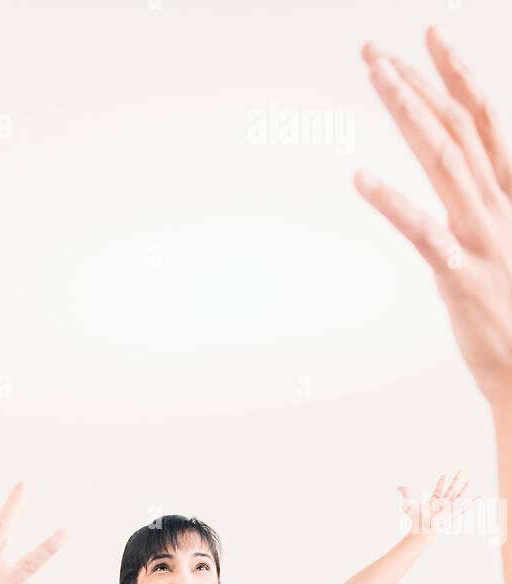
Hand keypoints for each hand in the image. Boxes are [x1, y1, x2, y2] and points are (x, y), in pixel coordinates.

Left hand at [357, 30, 511, 406]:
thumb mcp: (507, 242)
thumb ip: (490, 200)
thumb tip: (470, 171)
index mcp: (511, 195)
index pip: (483, 118)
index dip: (456, 74)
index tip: (428, 34)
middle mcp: (499, 206)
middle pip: (456, 128)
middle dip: (415, 83)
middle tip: (371, 51)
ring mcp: (483, 238)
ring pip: (443, 161)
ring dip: (408, 114)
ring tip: (376, 79)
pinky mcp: (461, 276)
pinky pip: (423, 231)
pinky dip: (391, 202)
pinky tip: (360, 177)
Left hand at [397, 471, 474, 535]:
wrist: (422, 529)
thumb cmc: (415, 519)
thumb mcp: (408, 503)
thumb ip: (405, 493)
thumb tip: (398, 486)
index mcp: (433, 502)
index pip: (438, 490)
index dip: (441, 482)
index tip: (443, 474)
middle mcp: (442, 504)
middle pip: (451, 489)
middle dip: (456, 480)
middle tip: (461, 470)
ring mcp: (449, 509)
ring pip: (459, 496)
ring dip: (465, 488)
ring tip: (471, 480)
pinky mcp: (454, 513)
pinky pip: (465, 508)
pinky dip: (473, 503)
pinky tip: (479, 498)